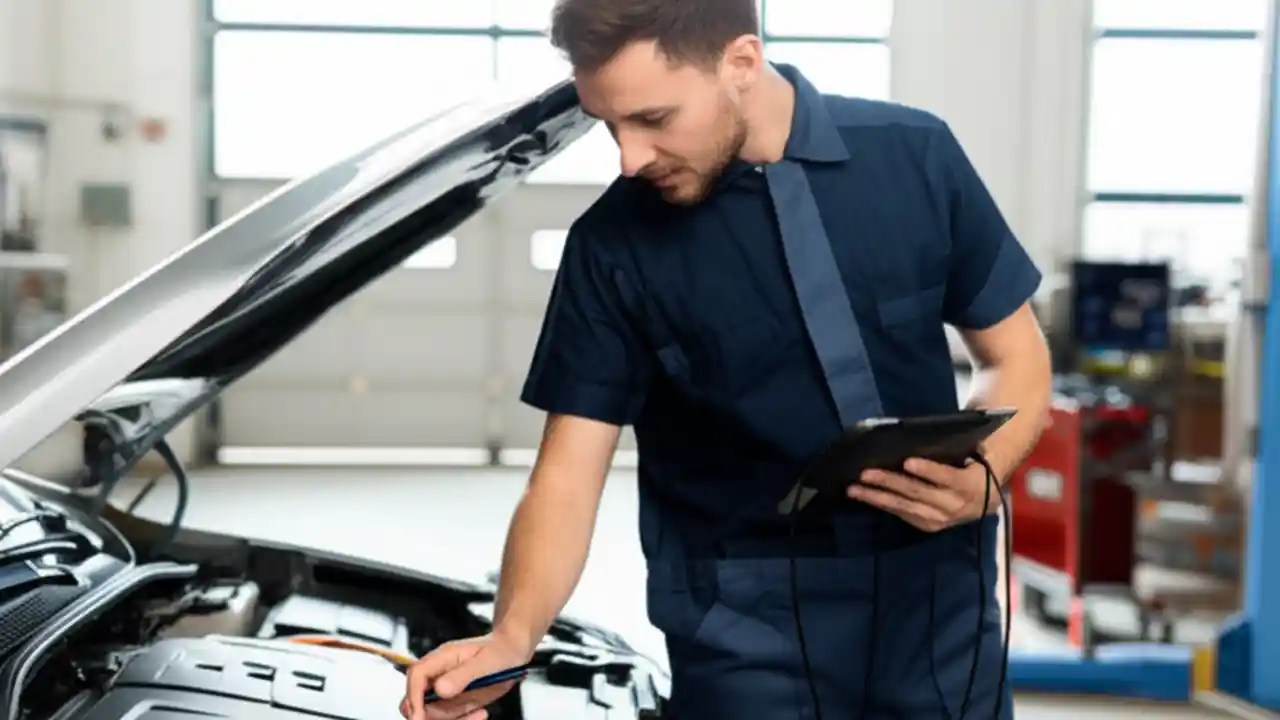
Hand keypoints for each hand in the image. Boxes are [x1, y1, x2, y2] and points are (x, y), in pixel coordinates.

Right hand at [399, 628, 533, 719]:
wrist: (512, 652)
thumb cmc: (501, 650)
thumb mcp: (486, 662)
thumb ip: (463, 674)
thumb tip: (440, 689)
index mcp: (442, 658)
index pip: (416, 676)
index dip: (414, 697)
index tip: (420, 716)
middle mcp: (438, 673)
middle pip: (418, 699)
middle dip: (434, 714)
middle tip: (462, 713)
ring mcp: (445, 687)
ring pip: (433, 713)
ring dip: (456, 718)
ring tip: (480, 711)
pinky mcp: (454, 699)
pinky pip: (450, 717)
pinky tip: (482, 713)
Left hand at [848, 458, 999, 532]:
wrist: (987, 499)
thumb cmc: (974, 466)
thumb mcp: (973, 455)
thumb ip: (955, 447)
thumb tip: (923, 434)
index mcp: (969, 484)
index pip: (948, 476)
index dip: (928, 470)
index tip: (908, 461)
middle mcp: (954, 505)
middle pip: (919, 492)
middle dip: (890, 482)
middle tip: (866, 473)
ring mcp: (940, 519)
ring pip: (905, 507)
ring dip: (877, 497)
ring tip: (854, 489)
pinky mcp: (927, 526)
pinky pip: (901, 513)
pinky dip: (881, 504)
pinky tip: (863, 496)